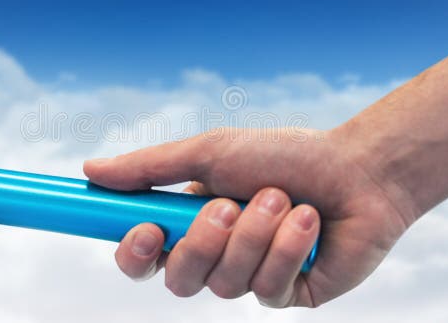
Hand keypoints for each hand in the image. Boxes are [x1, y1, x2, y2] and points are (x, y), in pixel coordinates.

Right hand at [83, 127, 411, 306]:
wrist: (357, 168)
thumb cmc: (284, 153)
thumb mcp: (211, 153)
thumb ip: (151, 168)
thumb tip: (90, 170)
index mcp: (191, 222)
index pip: (143, 256)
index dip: (134, 253)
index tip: (143, 231)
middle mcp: (218, 255)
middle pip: (179, 280)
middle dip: (204, 241)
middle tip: (229, 204)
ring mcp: (253, 278)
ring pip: (225, 283)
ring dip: (255, 233)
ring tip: (282, 198)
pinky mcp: (288, 294)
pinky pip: (268, 289)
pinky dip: (287, 247)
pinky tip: (309, 221)